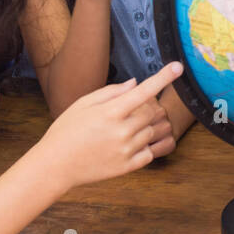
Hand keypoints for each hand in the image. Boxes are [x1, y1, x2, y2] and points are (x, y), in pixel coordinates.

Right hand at [40, 62, 183, 187]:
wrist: (56, 165)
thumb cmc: (67, 130)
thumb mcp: (83, 104)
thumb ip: (111, 92)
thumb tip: (135, 83)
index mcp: (111, 112)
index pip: (144, 91)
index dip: (163, 77)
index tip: (178, 67)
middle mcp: (122, 131)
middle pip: (151, 112)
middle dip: (146, 107)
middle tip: (129, 110)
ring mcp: (126, 150)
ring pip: (152, 131)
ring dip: (146, 125)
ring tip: (125, 127)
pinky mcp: (128, 167)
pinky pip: (150, 151)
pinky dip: (146, 144)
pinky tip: (129, 142)